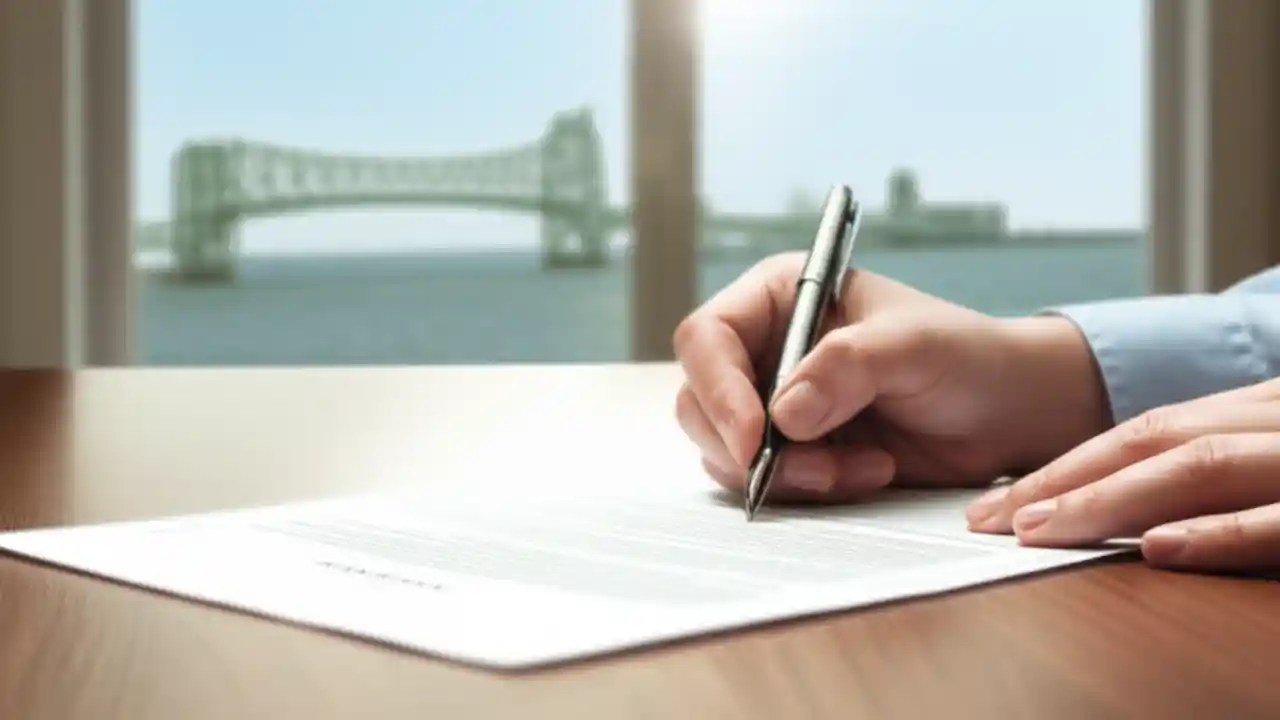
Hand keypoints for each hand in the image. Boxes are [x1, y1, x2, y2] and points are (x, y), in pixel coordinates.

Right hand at [672, 252, 1111, 503]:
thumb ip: (848, 366)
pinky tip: (871, 472)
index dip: (717, 388)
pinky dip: (809, 491)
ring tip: (864, 467)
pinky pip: (764, 483)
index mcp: (780, 298)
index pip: (706, 337)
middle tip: (817, 469)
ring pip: (726, 450)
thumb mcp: (913, 347)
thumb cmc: (965, 357)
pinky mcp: (791, 454)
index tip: (755, 438)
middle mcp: (764, 349)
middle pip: (700, 401)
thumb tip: (783, 413)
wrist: (1007, 414)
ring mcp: (773, 406)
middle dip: (749, 446)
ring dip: (788, 474)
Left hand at [966, 378, 1279, 571]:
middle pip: (1154, 442)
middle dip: (1063, 480)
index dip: (1067, 468)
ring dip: (1112, 498)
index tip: (999, 507)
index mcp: (1261, 413)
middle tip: (989, 520)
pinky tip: (1158, 548)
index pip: (1147, 433)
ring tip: (1039, 529)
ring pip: (1201, 466)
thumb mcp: (1276, 464)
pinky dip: (1218, 532)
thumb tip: (1133, 519)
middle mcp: (1276, 424)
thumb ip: (1217, 480)